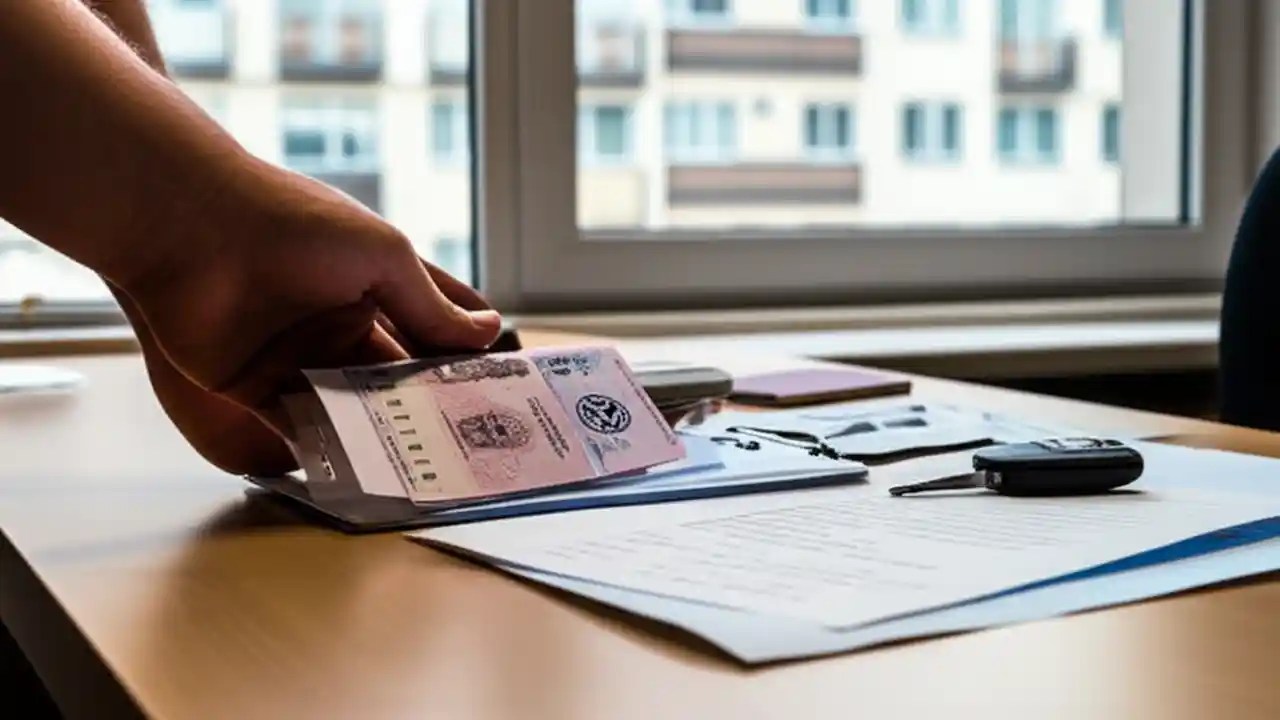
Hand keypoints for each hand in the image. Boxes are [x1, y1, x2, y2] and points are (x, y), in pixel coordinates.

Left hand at [117, 158, 500, 472]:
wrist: (193, 229)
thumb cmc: (296, 223)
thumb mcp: (384, 257)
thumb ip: (431, 306)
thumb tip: (489, 332)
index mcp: (368, 287)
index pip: (422, 334)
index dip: (453, 364)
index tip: (489, 398)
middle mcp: (333, 324)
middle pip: (387, 378)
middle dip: (421, 407)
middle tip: (464, 445)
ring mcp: (294, 358)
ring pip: (348, 406)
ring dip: (380, 433)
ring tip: (424, 466)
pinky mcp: (254, 388)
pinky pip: (297, 424)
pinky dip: (327, 448)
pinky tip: (365, 473)